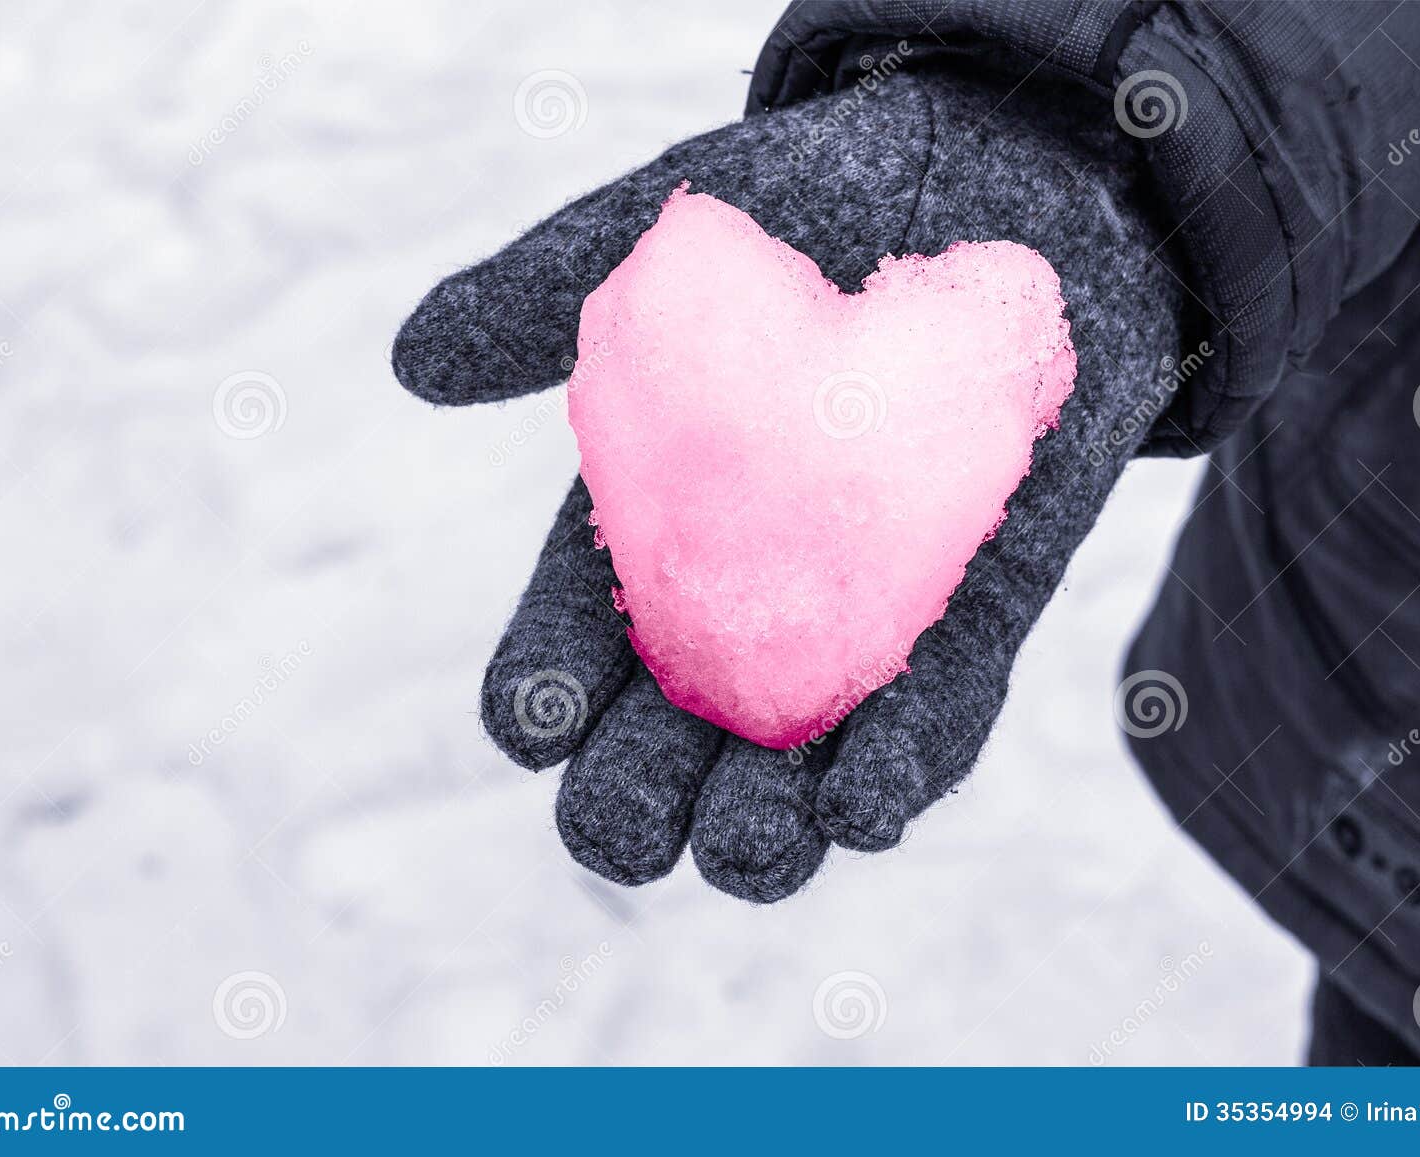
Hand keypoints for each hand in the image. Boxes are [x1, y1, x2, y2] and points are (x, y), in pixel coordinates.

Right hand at [392, 64, 1182, 900]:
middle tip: (625, 834)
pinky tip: (865, 813)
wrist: (1007, 169)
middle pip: (669, 733)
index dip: (539, 687)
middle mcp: (743, 588)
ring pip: (797, 759)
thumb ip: (547, 291)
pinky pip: (937, 708)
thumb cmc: (816, 197)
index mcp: (646, 522)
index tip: (528, 722)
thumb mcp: (671, 232)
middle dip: (636, 799)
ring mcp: (858, 610)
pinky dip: (903, 767)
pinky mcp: (973, 606)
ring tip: (747, 857)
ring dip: (765, 829)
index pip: (572, 634)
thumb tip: (412, 363)